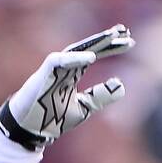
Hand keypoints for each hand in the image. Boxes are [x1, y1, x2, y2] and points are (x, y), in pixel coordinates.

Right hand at [0, 25, 134, 148]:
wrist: (32, 130)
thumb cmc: (53, 118)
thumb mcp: (84, 107)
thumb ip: (100, 96)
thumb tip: (121, 84)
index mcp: (73, 73)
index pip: (94, 54)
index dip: (111, 48)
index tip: (130, 42)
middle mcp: (65, 67)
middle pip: (87, 48)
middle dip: (106, 40)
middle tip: (125, 32)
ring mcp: (54, 69)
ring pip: (75, 50)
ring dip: (93, 44)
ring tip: (111, 38)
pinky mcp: (44, 74)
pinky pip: (58, 61)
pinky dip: (74, 58)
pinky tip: (91, 57)